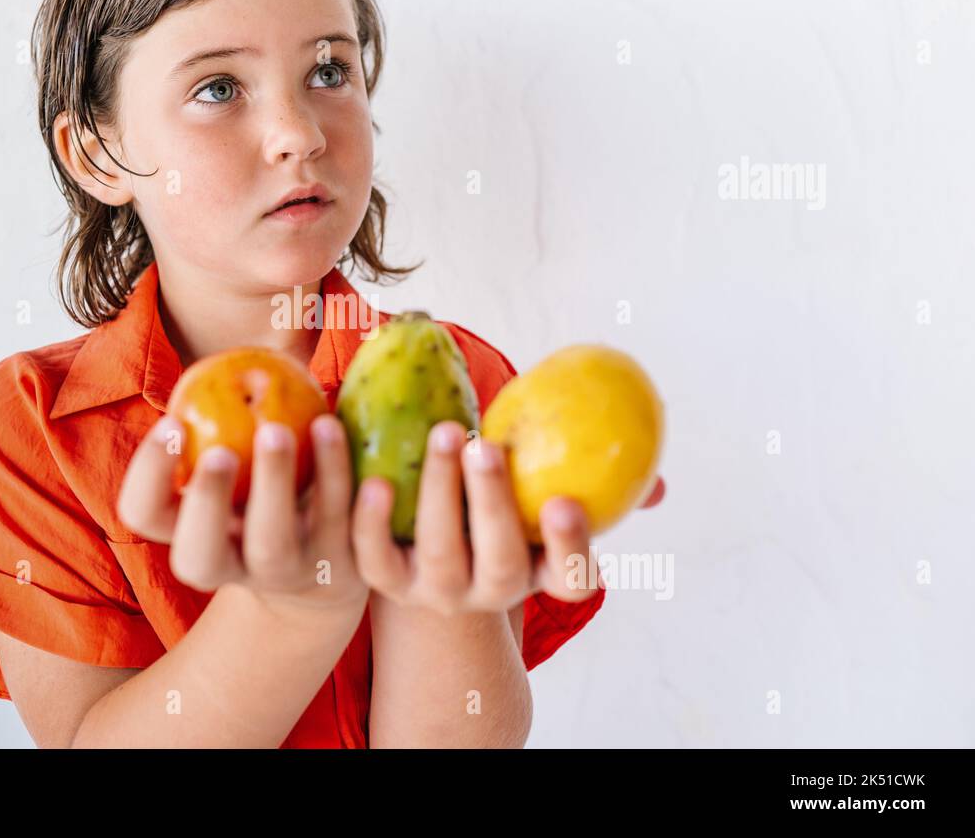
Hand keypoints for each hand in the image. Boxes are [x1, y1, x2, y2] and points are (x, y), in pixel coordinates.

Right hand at [117, 412, 369, 618]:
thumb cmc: (270, 492)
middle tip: (221, 450)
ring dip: (279, 483)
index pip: (144, 514)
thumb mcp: (240, 465)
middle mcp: (233, 565)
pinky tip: (348, 443)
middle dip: (206, 502)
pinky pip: (345, 540)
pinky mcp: (341, 573)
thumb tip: (226, 351)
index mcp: (192, 535)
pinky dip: (351, 494)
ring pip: (274, 546)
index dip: (148, 475)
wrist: (327, 570)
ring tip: (300, 424)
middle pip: (200, 555)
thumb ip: (225, 419)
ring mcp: (287, 575)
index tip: (173, 421)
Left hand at [351, 420, 666, 614]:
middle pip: (499, 562)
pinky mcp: (386, 578)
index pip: (570, 578)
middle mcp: (490, 590)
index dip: (570, 547)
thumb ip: (596, 481)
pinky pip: (373, 557)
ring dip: (441, 494)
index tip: (565, 502)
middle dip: (494, 503)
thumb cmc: (498, 499)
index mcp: (538, 572)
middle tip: (486, 447)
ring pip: (441, 553)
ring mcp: (436, 590)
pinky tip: (372, 479)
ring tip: (445, 434)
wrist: (426, 547)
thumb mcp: (543, 493)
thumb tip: (656, 480)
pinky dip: (369, 520)